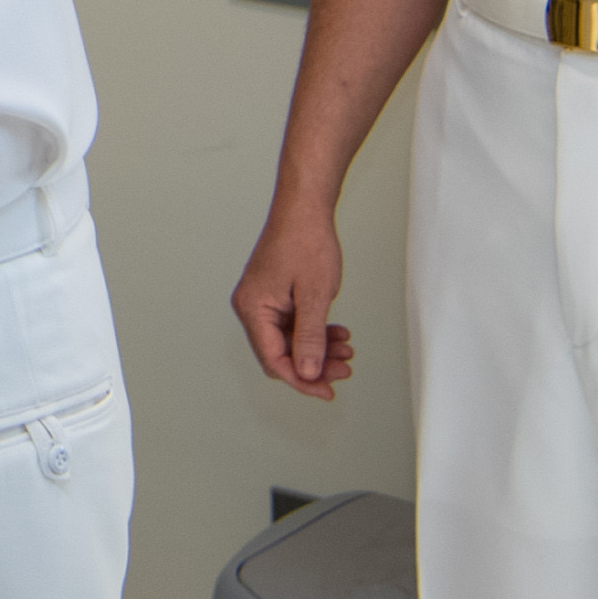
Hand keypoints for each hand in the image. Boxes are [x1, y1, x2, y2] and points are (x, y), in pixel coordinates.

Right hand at [232, 202, 357, 399]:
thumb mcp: (314, 296)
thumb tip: (307, 372)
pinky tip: (335, 333)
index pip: (274, 359)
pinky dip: (314, 332)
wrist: (305, 208)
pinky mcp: (273, 294)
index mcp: (253, 308)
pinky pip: (292, 324)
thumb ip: (310, 337)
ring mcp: (262, 300)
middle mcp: (251, 306)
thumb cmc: (305, 241)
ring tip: (346, 350)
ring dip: (318, 349)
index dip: (302, 379)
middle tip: (344, 370)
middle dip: (314, 365)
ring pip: (289, 340)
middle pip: (280, 353)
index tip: (327, 390)